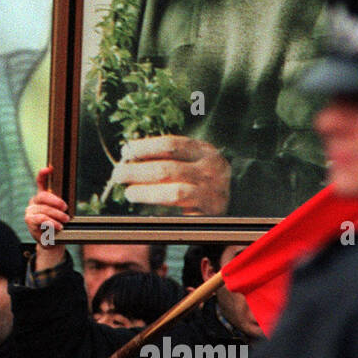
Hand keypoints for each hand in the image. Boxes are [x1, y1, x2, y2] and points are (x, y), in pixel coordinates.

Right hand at [26, 166, 69, 270]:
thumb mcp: (61, 214)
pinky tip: (58, 226)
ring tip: (64, 220)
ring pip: (44, 209)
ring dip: (56, 215)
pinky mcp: (30, 221)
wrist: (51, 241)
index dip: (43, 174)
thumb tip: (68, 201)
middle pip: (43, 196)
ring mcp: (30, 211)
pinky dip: (51, 222)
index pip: (40, 182)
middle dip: (56, 201)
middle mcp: (34, 202)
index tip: (49, 168)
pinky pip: (41, 219)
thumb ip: (61, 205)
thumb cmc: (57, 225)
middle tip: (65, 208)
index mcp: (42, 197)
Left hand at [110, 135, 230, 215]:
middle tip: (119, 173)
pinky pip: (180, 210)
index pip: (171, 144)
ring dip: (145, 191)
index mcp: (205, 151)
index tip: (127, 150)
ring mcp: (212, 192)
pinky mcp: (209, 212)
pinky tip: (144, 201)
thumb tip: (131, 158)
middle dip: (138, 171)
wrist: (238, 200)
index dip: (145, 147)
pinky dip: (159, 204)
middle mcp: (211, 169)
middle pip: (167, 168)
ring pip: (173, 192)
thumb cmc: (205, 179)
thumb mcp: (194, 161)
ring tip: (128, 192)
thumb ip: (170, 158)